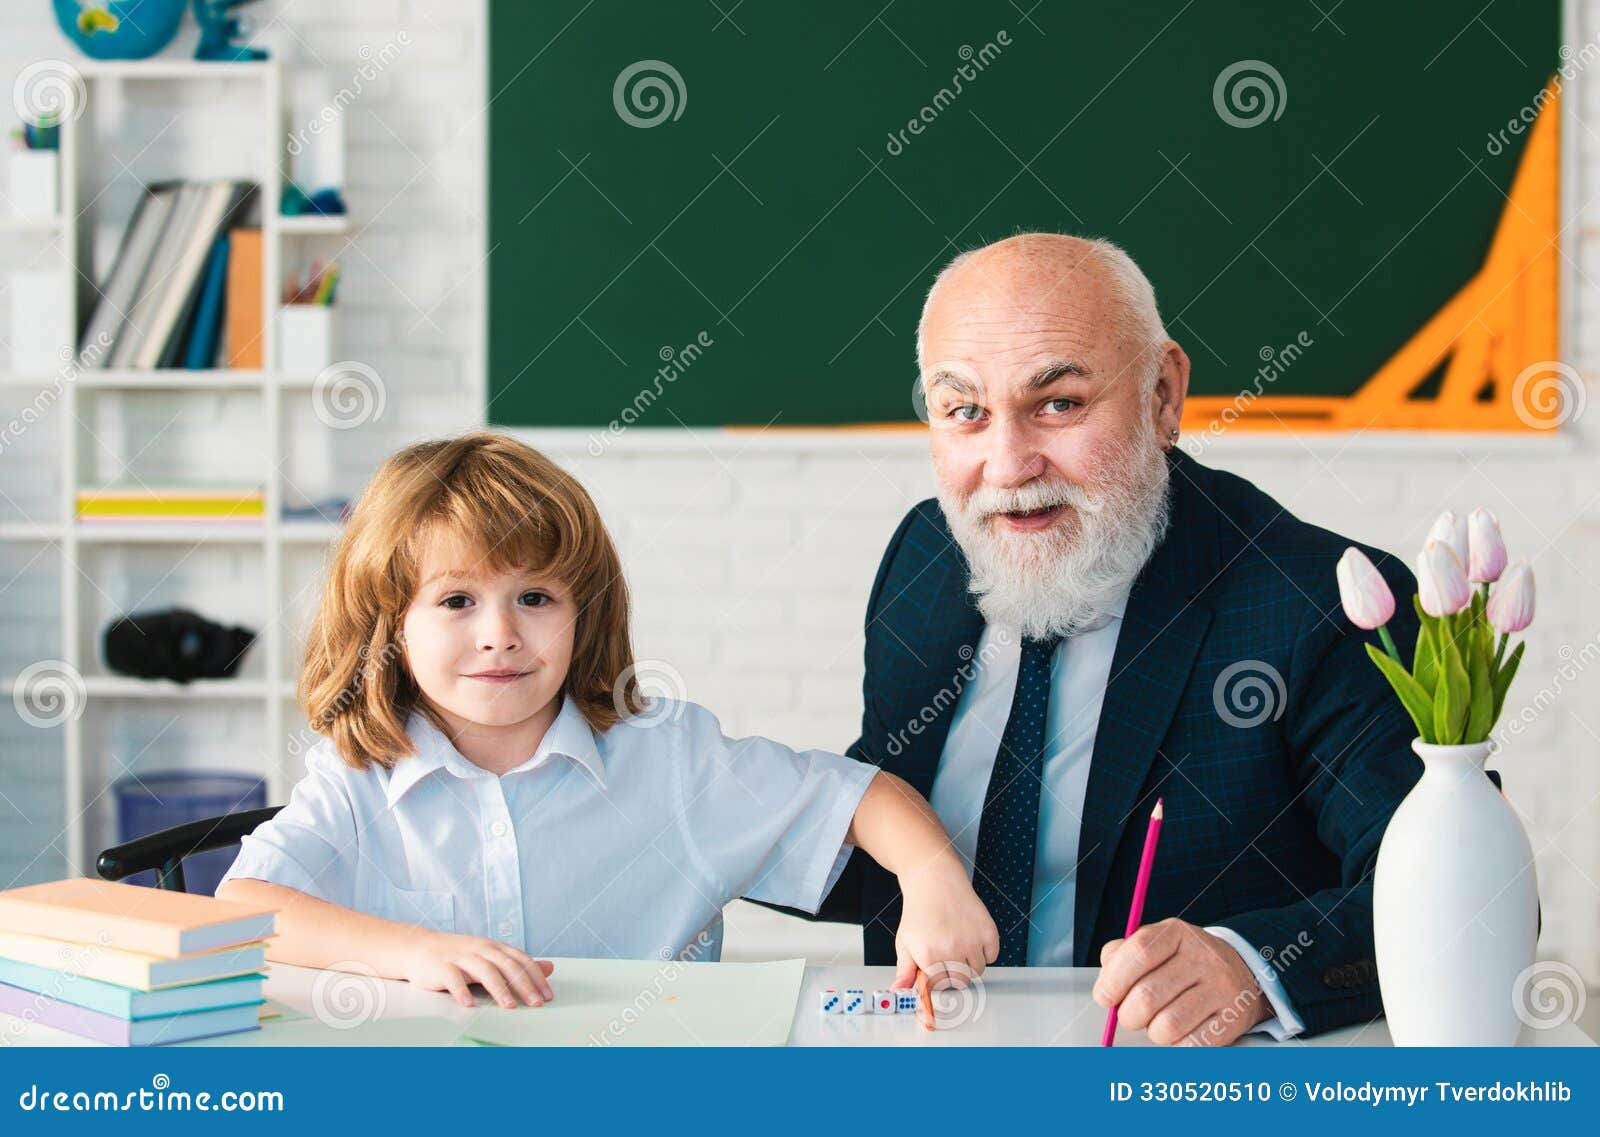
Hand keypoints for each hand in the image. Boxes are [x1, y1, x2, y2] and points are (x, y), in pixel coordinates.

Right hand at [396, 930, 555, 1008]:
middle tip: (536, 1003)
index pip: (521, 961)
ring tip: (509, 1006)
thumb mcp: (492, 956)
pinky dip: (461, 990)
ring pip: (483, 970)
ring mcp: (461, 956)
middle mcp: (481, 949)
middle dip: (523, 984)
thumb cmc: (460, 955)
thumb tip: (550, 968)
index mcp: (495, 948)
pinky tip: (469, 1004)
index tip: (548, 996)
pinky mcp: (441, 966)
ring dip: (498, 988)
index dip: (536, 978)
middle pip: (507, 965)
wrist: (420, 947)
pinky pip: (453, 978)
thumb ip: (519, 964)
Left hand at [893, 854, 999, 991]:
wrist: (934, 880)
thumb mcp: (905, 941)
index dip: (937, 978)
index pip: (940, 987)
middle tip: (947, 957)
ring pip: (977, 972)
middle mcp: (951, 951)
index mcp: (929, 957)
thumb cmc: (919, 911)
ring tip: (958, 945)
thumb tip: (899, 991)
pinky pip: (992, 956)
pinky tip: (971, 937)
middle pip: (961, 982)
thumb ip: (904, 970)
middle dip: (954, 974)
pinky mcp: (988, 931)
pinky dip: (985, 952)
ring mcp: (971, 941)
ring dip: (970, 964)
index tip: (936, 969)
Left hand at [1092, 918, 1268, 1045]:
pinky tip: (1179, 1032)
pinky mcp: (1233, 1019)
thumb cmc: (1184, 962)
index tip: (1104, 997)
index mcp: (1176, 933)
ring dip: (1152, 1032)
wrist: (1242, 973)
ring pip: (1168, 1025)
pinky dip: (1176, 1045)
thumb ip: (1122, 956)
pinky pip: (1191, 1044)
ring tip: (1157, 1023)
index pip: (1138, 953)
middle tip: (1129, 1015)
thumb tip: (1104, 984)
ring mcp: (1221, 988)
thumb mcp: (1156, 945)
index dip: (1113, 980)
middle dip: (1128, 1015)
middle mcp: (1202, 957)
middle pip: (1148, 995)